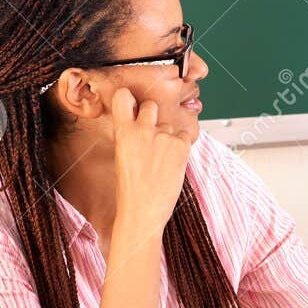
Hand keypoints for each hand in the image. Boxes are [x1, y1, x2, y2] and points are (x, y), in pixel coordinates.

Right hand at [111, 87, 189, 236]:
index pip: (123, 97)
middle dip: (153, 115)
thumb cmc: (131, 187)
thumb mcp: (124, 155)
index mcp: (123, 132)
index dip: (128, 97)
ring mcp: (164, 136)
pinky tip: (172, 162)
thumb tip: (143, 123)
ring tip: (161, 159)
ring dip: (169, 135)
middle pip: (152, 105)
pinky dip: (181, 145)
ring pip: (170, 124)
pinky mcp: (181, 145)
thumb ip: (132, 136)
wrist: (142, 211)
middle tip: (152, 135)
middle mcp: (143, 129)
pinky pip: (185, 135)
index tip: (131, 101)